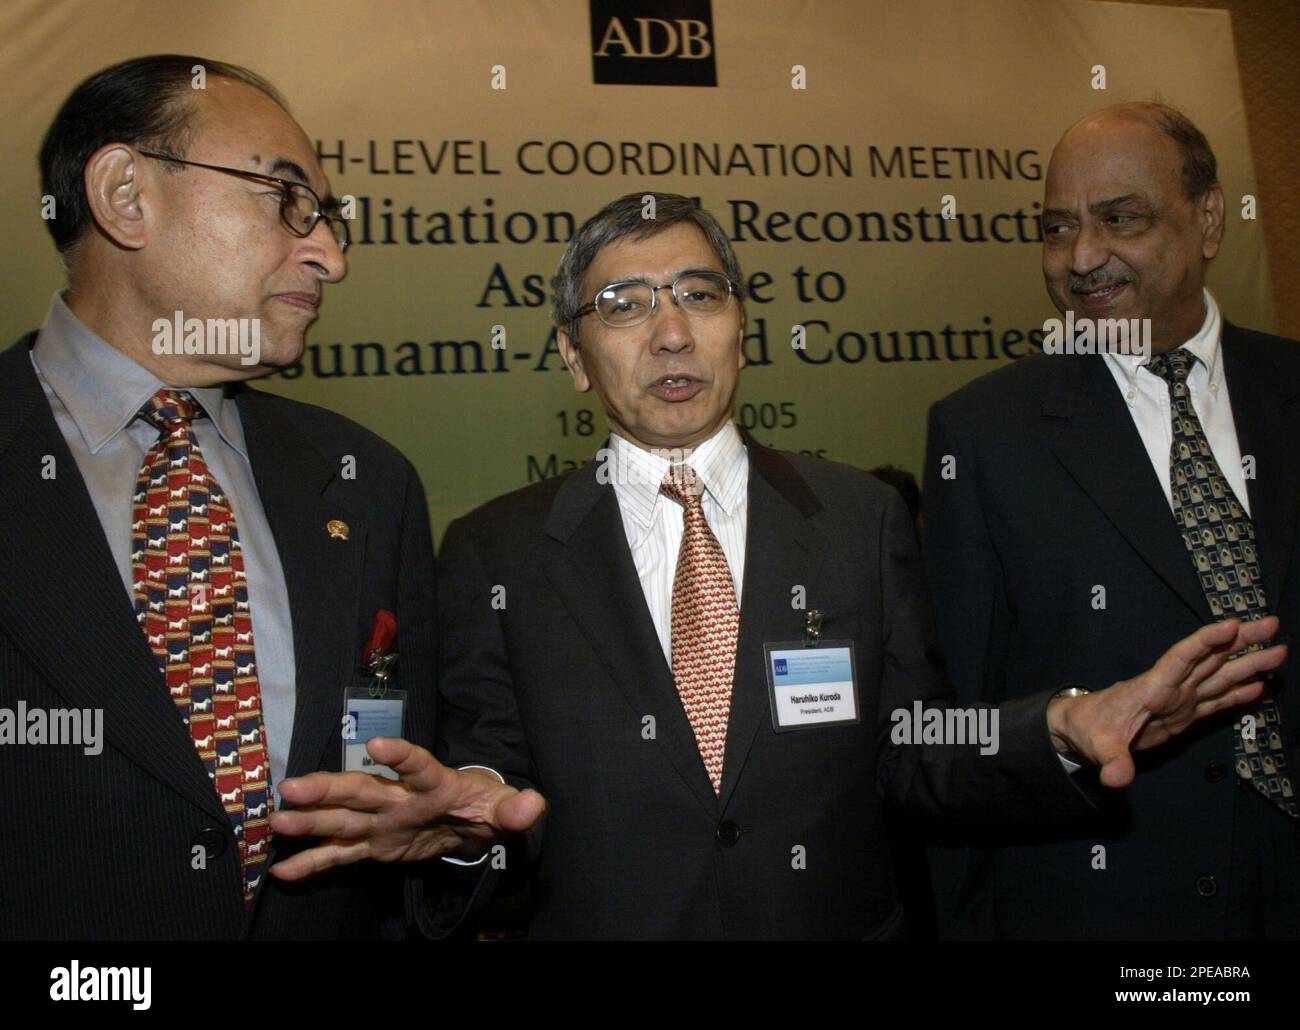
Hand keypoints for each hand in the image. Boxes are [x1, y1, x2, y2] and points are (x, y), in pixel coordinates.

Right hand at [266, 737, 545, 880]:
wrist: (467, 819)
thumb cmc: (482, 805)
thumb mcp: (504, 808)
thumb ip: (516, 809)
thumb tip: (534, 804)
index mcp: (433, 784)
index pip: (417, 766)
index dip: (400, 755)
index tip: (377, 746)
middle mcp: (398, 799)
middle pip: (361, 790)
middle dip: (328, 789)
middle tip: (293, 787)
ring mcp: (381, 822)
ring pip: (341, 819)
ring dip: (310, 821)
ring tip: (278, 821)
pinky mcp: (372, 846)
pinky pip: (340, 855)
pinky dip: (312, 862)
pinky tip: (282, 867)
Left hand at [1048, 617, 1286, 788]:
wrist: (1084, 728)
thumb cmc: (1089, 728)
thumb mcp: (1099, 746)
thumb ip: (1112, 761)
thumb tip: (1116, 779)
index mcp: (1152, 687)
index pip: (1182, 657)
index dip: (1206, 641)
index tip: (1232, 625)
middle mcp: (1172, 688)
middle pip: (1211, 659)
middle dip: (1241, 641)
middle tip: (1271, 624)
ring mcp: (1180, 700)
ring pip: (1220, 676)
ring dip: (1248, 663)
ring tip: (1278, 651)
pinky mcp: (1184, 714)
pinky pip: (1216, 700)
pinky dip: (1238, 694)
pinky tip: (1259, 687)